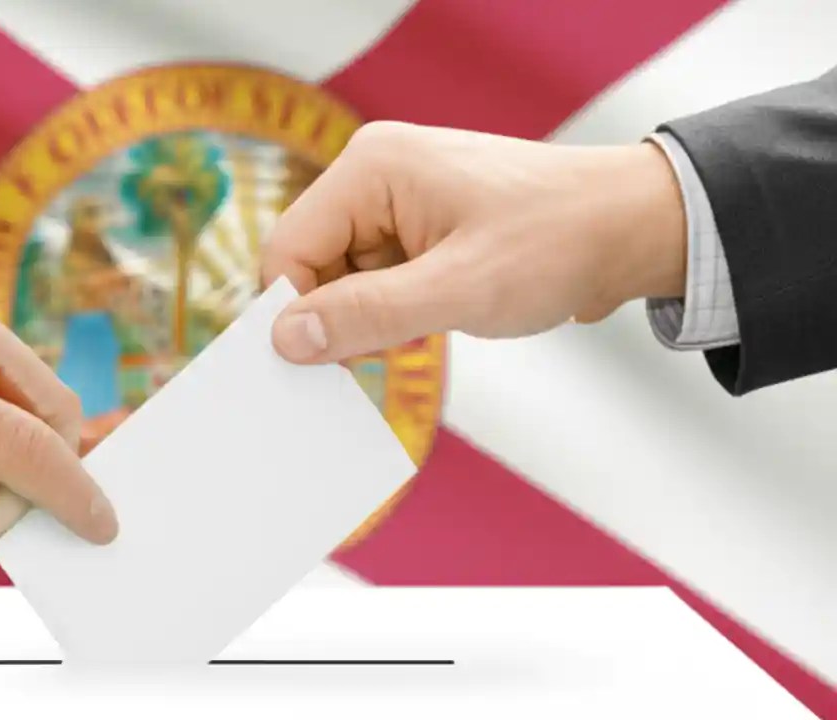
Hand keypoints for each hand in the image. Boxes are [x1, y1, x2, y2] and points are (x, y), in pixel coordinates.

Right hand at [262, 122, 686, 362]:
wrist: (635, 227)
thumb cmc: (559, 242)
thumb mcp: (457, 290)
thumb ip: (365, 315)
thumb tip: (284, 340)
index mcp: (372, 168)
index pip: (289, 248)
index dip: (296, 310)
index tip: (321, 365)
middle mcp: (376, 174)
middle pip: (313, 263)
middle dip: (341, 315)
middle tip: (389, 348)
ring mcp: (399, 199)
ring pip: (346, 277)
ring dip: (375, 315)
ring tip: (432, 323)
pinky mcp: (422, 224)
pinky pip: (379, 276)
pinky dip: (396, 309)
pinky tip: (437, 318)